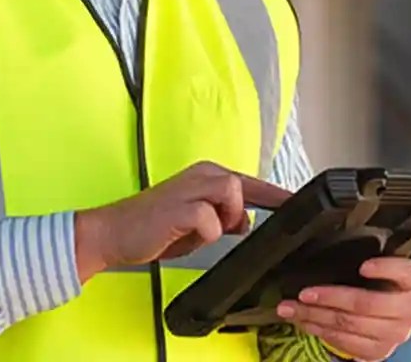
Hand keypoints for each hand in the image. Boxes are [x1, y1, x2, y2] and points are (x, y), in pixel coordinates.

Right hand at [73, 161, 290, 282]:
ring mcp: (191, 187)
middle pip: (244, 186)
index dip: (275, 196)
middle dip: (241, 212)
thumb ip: (224, 218)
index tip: (296, 206)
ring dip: (223, 220)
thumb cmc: (154, 228)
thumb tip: (246, 221)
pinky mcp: (181, 206)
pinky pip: (212, 221)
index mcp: (207, 175)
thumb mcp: (197, 223)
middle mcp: (201, 174)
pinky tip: (186, 235)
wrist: (114, 233)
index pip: (251, 183)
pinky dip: (206, 233)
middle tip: (225, 229)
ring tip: (200, 230)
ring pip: (233, 195)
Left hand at [276, 257, 410, 360]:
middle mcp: (409, 310)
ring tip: (290, 308)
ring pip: (349, 325)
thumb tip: (325, 236)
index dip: (385, 269)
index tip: (362, 266)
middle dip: (330, 297)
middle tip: (304, 293)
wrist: (390, 316)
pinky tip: (304, 321)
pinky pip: (345, 343)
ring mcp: (396, 334)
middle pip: (366, 304)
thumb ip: (366, 252)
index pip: (405, 272)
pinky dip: (319, 331)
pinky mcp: (379, 352)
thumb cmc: (379, 282)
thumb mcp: (380, 264)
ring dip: (315, 316)